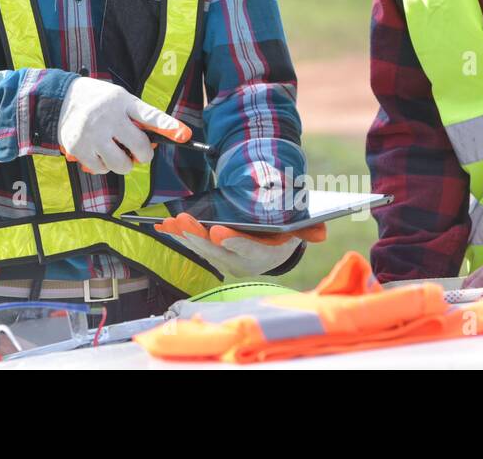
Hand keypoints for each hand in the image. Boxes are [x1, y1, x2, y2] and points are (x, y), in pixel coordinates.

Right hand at [57, 77, 186, 174]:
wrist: (62, 99)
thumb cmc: (100, 102)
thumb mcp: (120, 100)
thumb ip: (138, 118)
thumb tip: (157, 141)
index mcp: (122, 102)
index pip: (149, 115)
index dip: (168, 125)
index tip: (184, 135)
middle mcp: (108, 117)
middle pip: (139, 147)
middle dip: (143, 155)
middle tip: (137, 152)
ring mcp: (92, 133)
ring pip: (121, 164)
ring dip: (123, 164)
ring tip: (115, 152)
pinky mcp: (79, 147)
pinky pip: (102, 169)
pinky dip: (103, 166)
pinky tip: (98, 153)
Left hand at [155, 212, 326, 278]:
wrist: (272, 241)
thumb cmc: (285, 229)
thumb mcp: (298, 227)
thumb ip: (308, 228)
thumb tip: (321, 232)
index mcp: (265, 254)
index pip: (249, 250)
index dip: (234, 242)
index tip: (218, 232)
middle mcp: (242, 261)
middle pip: (218, 250)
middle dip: (199, 236)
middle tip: (184, 222)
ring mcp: (224, 259)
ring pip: (202, 248)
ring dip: (185, 235)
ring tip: (170, 222)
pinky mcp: (211, 253)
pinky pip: (192, 244)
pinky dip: (178, 234)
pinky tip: (162, 226)